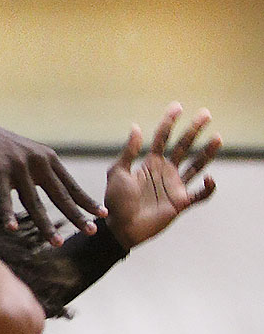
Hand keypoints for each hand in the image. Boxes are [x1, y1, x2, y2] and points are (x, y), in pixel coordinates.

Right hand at [0, 116, 106, 245]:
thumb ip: (38, 172)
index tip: (101, 214)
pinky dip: (7, 214)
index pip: (71, 185)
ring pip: (34, 202)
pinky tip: (12, 228)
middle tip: (91, 232)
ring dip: (45, 225)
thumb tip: (44, 193)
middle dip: (76, 216)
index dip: (86, 201)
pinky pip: (4, 197)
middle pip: (59, 195)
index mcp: (47, 158)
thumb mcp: (26, 155)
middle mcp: (37, 162)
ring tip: (56, 242)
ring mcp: (18, 166)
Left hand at [105, 103, 220, 247]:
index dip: (169, 122)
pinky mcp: (181, 202)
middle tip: (206, 114)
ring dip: (208, 153)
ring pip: (197, 166)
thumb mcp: (117, 172)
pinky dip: (208, 188)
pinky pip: (200, 194)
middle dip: (194, 130)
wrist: (120, 227)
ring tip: (217, 138)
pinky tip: (209, 178)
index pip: (163, 138)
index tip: (178, 106)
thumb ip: (128, 151)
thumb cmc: (116, 201)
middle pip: (184, 146)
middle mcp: (165, 171)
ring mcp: (175, 186)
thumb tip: (136, 126)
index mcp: (150, 162)